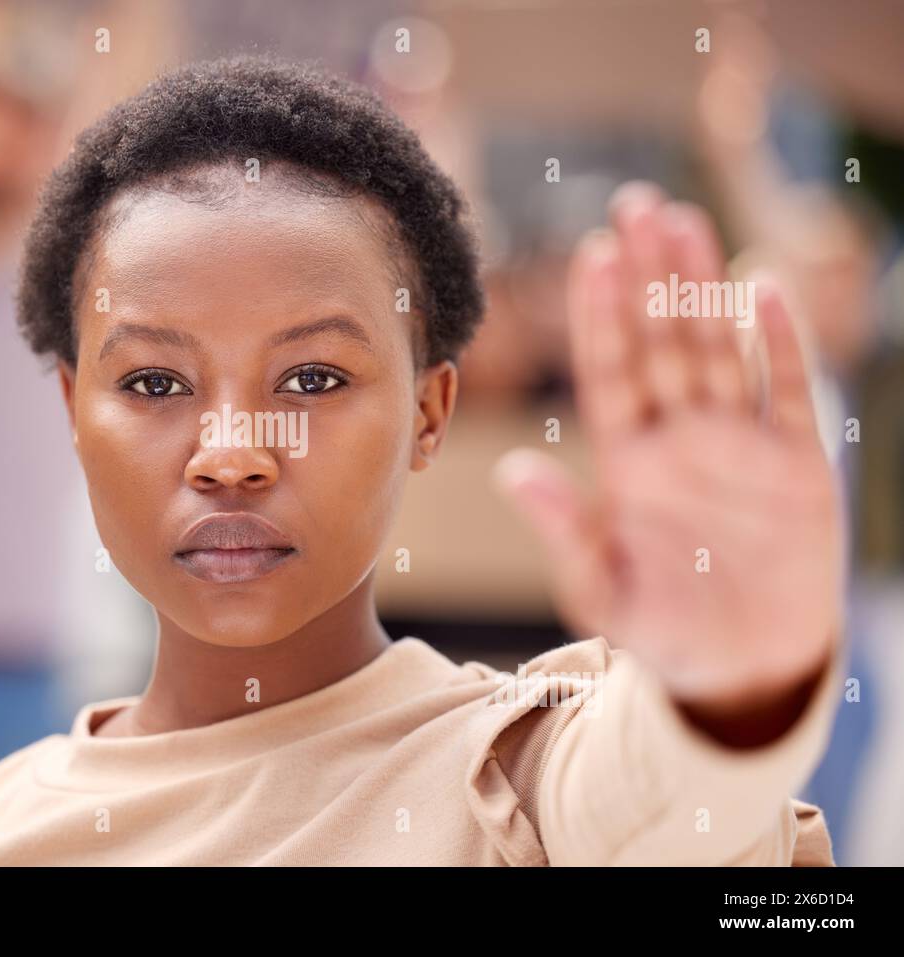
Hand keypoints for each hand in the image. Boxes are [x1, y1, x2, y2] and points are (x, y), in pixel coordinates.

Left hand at [493, 182, 842, 716]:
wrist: (743, 669)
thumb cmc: (660, 630)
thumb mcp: (601, 590)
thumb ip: (565, 530)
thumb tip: (512, 471)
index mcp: (627, 460)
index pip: (610, 371)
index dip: (601, 315)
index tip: (590, 254)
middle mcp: (681, 437)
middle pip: (663, 340)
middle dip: (649, 275)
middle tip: (637, 205)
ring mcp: (740, 444)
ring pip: (720, 348)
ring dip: (704, 287)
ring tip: (686, 221)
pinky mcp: (798, 465)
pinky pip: (789, 392)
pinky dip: (781, 343)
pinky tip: (765, 287)